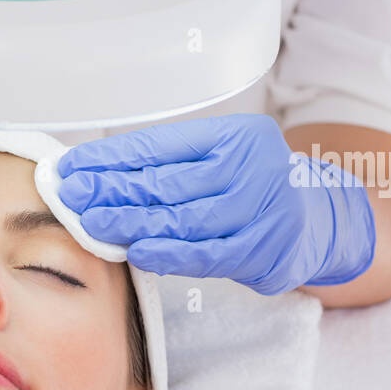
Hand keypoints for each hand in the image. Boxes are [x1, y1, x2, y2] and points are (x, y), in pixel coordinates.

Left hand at [56, 113, 375, 294]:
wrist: (319, 222)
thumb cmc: (250, 191)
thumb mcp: (217, 164)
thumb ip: (166, 168)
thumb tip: (90, 175)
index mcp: (233, 135)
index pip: (160, 146)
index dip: (111, 158)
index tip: (72, 167)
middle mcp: (252, 165)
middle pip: (167, 181)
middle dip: (113, 189)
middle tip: (72, 195)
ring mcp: (263, 208)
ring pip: (183, 218)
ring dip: (132, 223)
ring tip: (92, 224)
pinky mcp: (266, 249)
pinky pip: (208, 254)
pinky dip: (170, 254)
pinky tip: (138, 251)